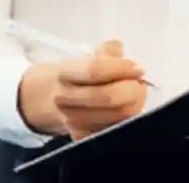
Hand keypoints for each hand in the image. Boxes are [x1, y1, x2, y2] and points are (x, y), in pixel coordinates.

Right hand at [18, 40, 147, 139]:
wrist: (48, 100)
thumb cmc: (75, 77)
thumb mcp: (86, 58)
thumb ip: (106, 52)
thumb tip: (119, 50)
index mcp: (65, 73)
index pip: (95, 70)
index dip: (121, 68)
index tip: (138, 67)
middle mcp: (65, 99)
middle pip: (109, 97)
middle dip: (133, 89)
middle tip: (139, 83)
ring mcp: (73, 121)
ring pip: (118, 116)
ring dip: (135, 104)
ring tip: (134, 95)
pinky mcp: (83, 137)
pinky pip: (116, 129)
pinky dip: (127, 119)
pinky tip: (125, 109)